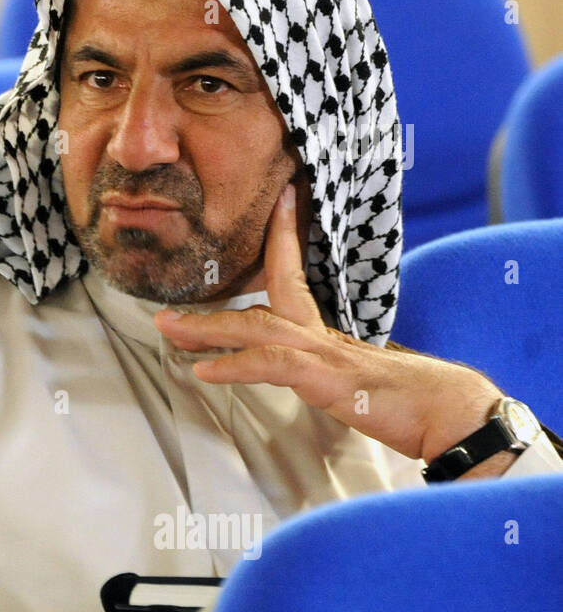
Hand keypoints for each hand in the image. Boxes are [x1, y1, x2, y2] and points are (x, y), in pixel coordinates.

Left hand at [152, 182, 504, 466]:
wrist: (448, 413)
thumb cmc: (405, 398)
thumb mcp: (352, 379)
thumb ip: (320, 368)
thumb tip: (297, 369)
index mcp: (325, 331)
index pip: (293, 271)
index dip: (281, 234)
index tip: (276, 198)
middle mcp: (321, 333)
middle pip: (261, 301)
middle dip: (210, 304)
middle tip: (162, 310)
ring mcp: (324, 353)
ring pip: (256, 328)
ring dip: (208, 329)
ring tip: (168, 328)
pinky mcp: (327, 378)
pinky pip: (272, 365)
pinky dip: (235, 365)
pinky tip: (203, 370)